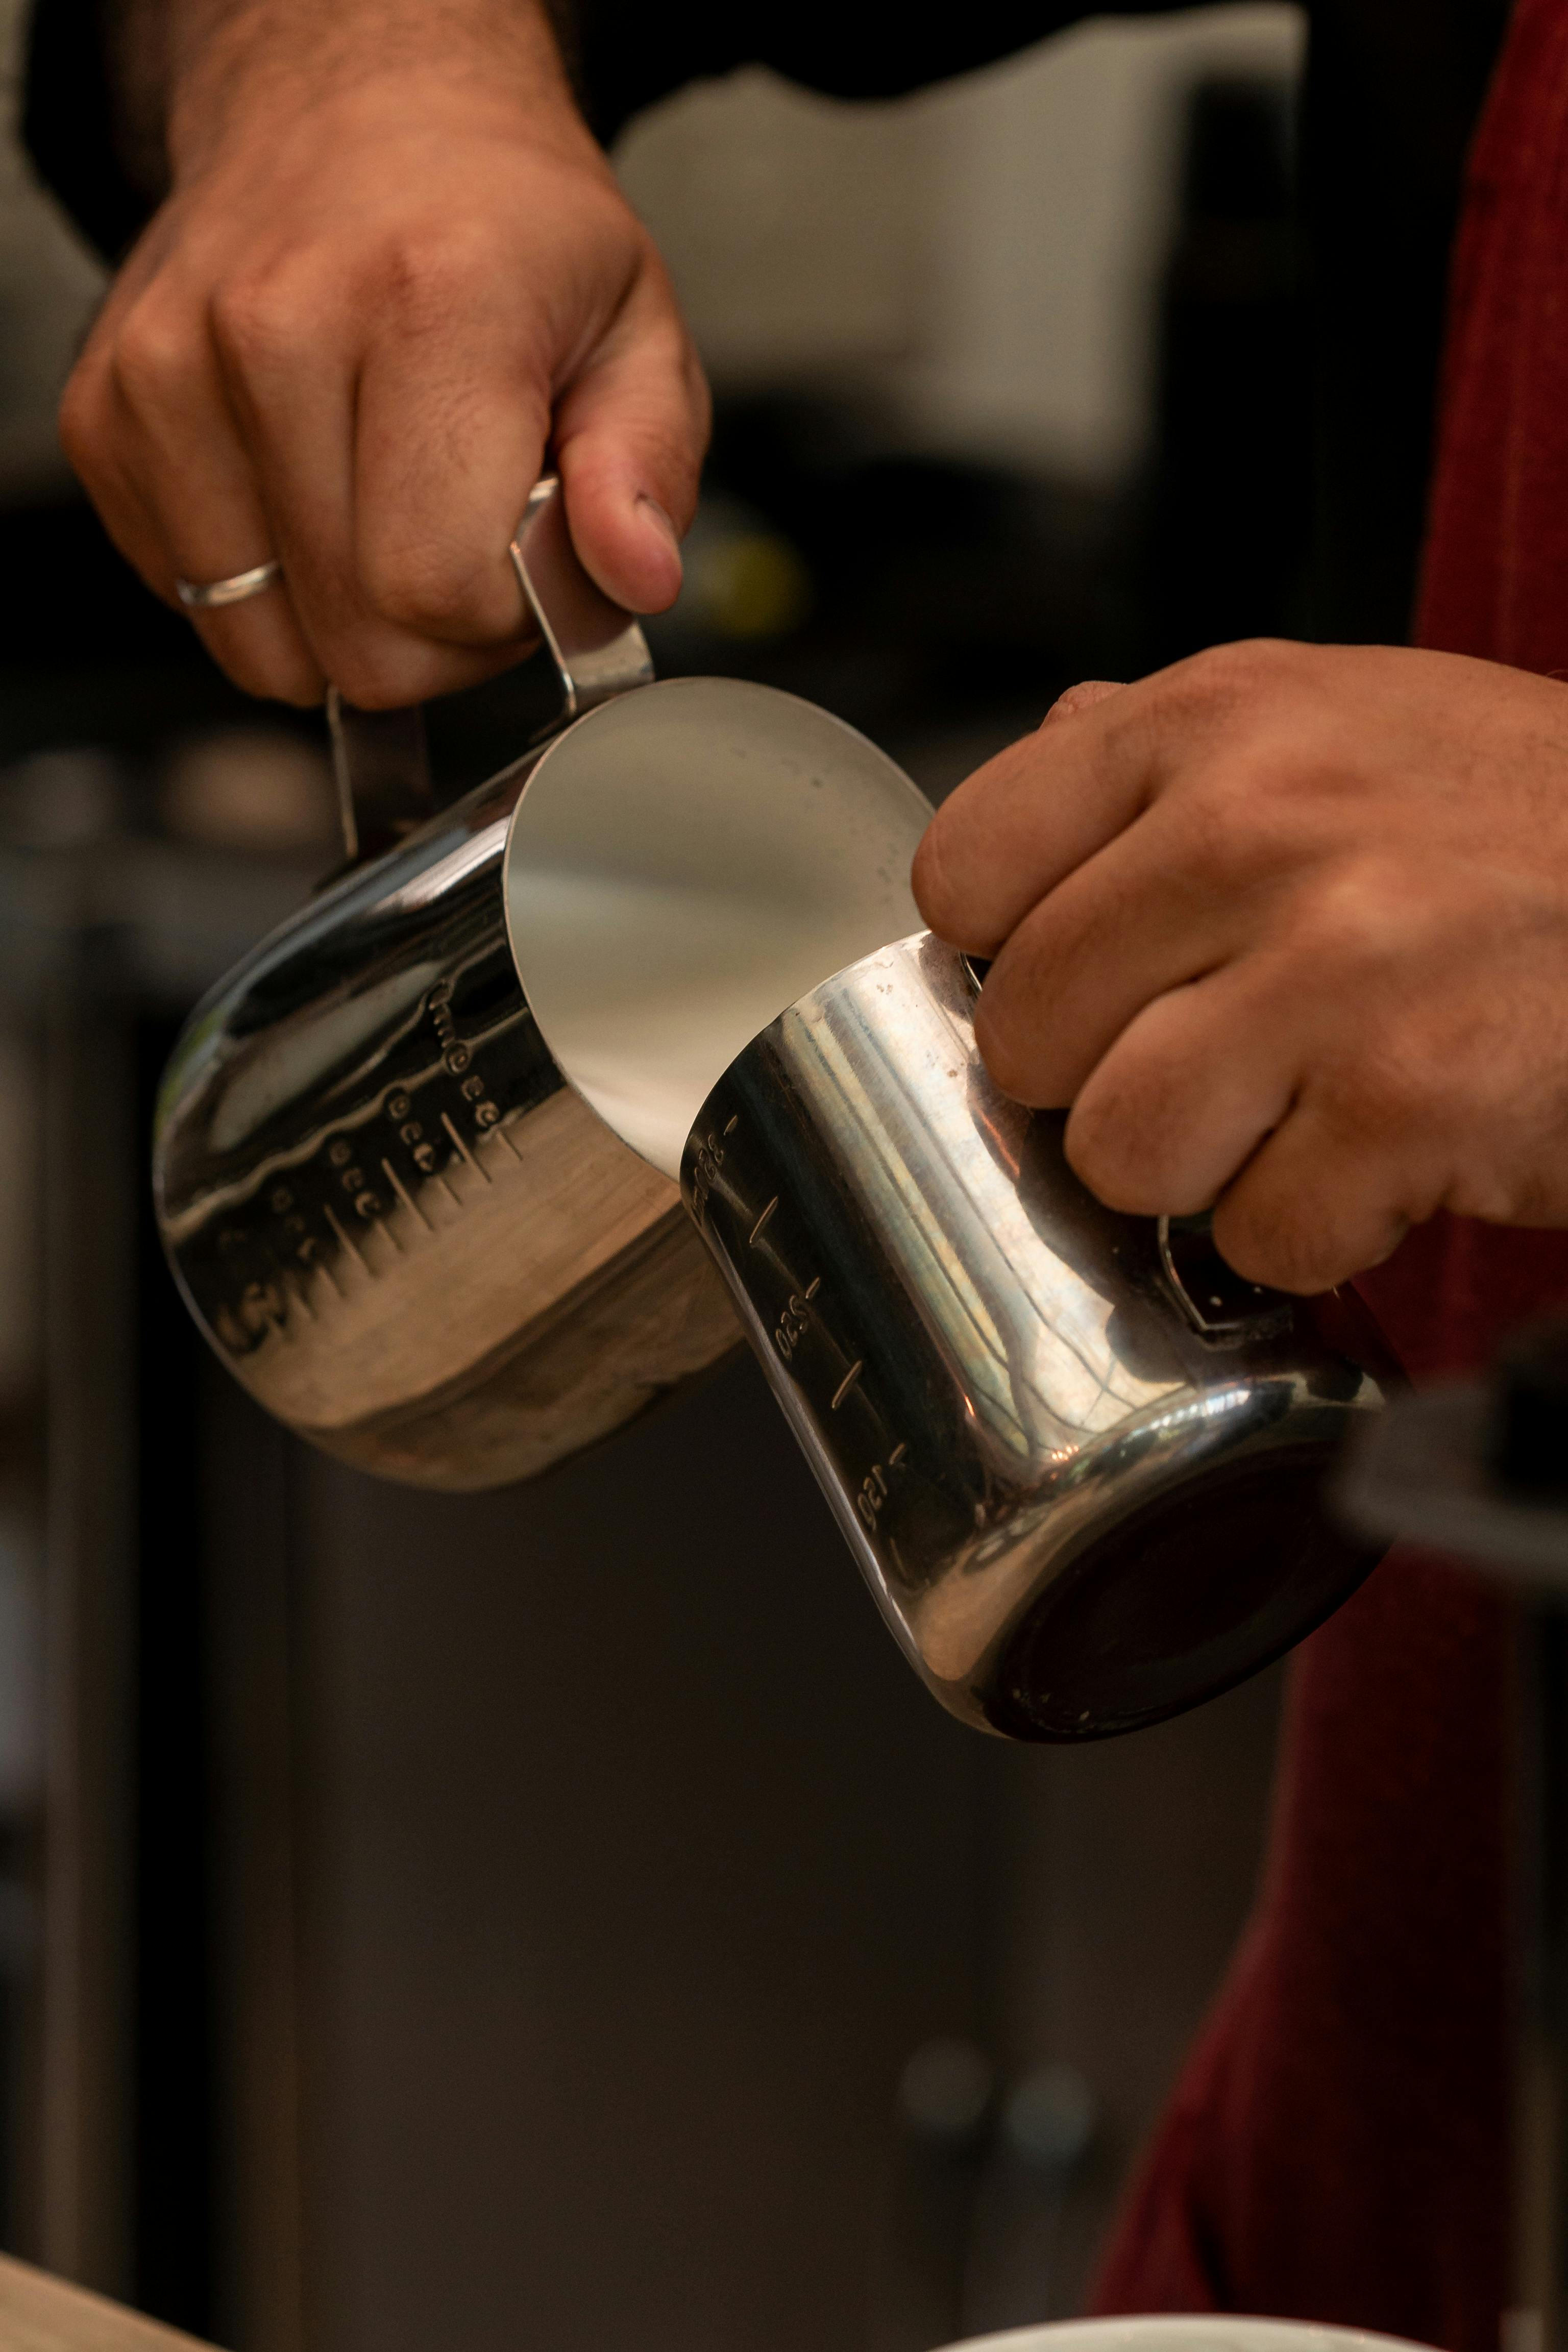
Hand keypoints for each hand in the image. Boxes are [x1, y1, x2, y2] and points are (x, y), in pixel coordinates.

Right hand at [59, 0, 707, 707]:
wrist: (355, 117)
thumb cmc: (502, 234)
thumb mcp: (635, 333)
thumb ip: (647, 470)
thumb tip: (629, 576)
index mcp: (427, 302)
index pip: (437, 590)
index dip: (507, 612)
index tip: (527, 543)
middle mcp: (273, 327)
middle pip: (359, 646)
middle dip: (437, 629)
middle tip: (467, 528)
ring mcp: (166, 374)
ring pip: (271, 650)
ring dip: (348, 618)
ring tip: (390, 503)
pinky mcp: (104, 418)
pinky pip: (203, 609)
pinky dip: (271, 589)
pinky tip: (311, 490)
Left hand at [911, 640, 1567, 1293]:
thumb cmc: (1525, 827)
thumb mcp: (1347, 727)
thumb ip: (1167, 760)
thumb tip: (1024, 791)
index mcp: (1214, 723)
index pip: (965, 873)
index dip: (1010, 958)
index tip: (1087, 982)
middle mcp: (1256, 827)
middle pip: (1026, 1039)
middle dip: (1109, 1081)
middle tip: (1222, 1060)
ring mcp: (1336, 965)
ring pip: (1121, 1150)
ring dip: (1204, 1170)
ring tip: (1303, 1115)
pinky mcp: (1410, 1100)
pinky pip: (1261, 1234)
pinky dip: (1323, 1230)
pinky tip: (1391, 1159)